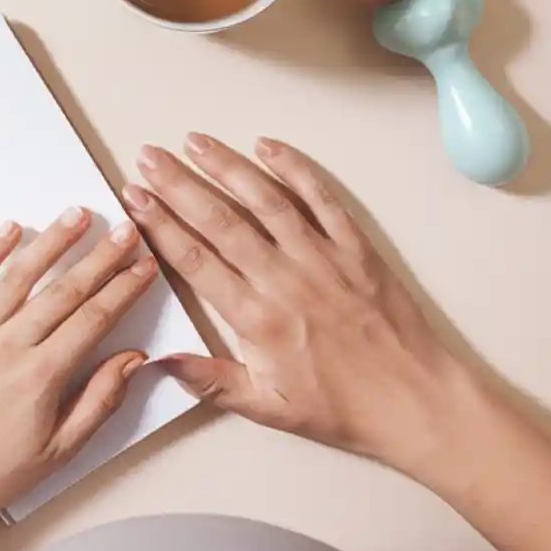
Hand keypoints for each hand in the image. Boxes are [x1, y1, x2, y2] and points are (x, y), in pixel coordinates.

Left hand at [0, 207, 157, 550]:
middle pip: (65, 290)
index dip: (124, 287)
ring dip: (51, 242)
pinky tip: (10, 229)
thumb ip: (100, 400)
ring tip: (77, 215)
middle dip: (101, 256)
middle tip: (124, 229)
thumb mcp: (60, 449)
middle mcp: (8, 348)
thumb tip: (133, 360)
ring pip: (19, 276)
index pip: (95, 318)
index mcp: (41, 377)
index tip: (143, 265)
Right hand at [125, 134, 474, 474]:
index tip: (135, 197)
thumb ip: (210, 380)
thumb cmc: (342, 408)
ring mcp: (321, 257)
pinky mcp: (355, 247)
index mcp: (256, 318)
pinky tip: (267, 146)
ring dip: (227, 167)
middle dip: (178, 184)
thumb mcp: (268, 408)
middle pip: (219, 220)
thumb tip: (158, 362)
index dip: (159, 224)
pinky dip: (294, 169)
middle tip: (149, 156)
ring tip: (195, 141)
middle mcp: (283, 279)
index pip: (194, 259)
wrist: (416, 400)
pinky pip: (321, 199)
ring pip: (264, 200)